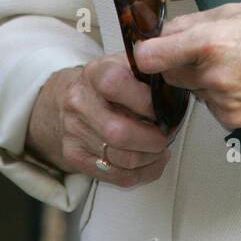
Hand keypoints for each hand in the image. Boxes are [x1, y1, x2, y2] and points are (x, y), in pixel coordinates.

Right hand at [26, 55, 173, 187]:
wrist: (62, 99)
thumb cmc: (106, 82)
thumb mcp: (126, 64)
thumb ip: (151, 73)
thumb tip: (179, 90)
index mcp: (95, 73)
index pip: (115, 85)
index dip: (145, 101)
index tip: (164, 108)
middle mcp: (79, 102)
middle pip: (119, 132)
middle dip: (153, 139)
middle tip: (167, 135)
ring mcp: (74, 132)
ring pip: (122, 158)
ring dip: (151, 158)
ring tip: (160, 148)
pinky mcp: (74, 156)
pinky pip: (116, 176)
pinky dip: (143, 173)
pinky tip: (152, 161)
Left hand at [133, 2, 240, 129]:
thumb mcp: (237, 9)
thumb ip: (194, 22)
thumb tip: (164, 32)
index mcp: (210, 42)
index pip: (149, 56)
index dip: (149, 51)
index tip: (153, 49)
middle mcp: (212, 75)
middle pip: (169, 74)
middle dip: (180, 62)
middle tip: (208, 50)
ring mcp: (223, 101)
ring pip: (193, 90)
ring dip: (204, 79)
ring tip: (239, 63)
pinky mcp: (234, 120)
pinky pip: (212, 105)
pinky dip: (221, 94)